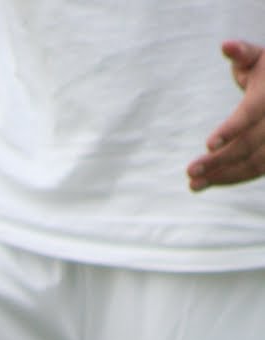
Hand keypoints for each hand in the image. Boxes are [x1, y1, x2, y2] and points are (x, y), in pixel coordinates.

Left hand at [188, 40, 264, 187]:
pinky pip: (255, 170)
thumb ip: (241, 52)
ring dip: (223, 176)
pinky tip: (209, 182)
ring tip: (194, 185)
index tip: (207, 144)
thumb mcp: (255, 56)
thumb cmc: (264, 69)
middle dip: (219, 160)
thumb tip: (226, 46)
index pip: (250, 113)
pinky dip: (232, 177)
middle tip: (190, 172)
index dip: (231, 129)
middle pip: (248, 144)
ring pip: (253, 164)